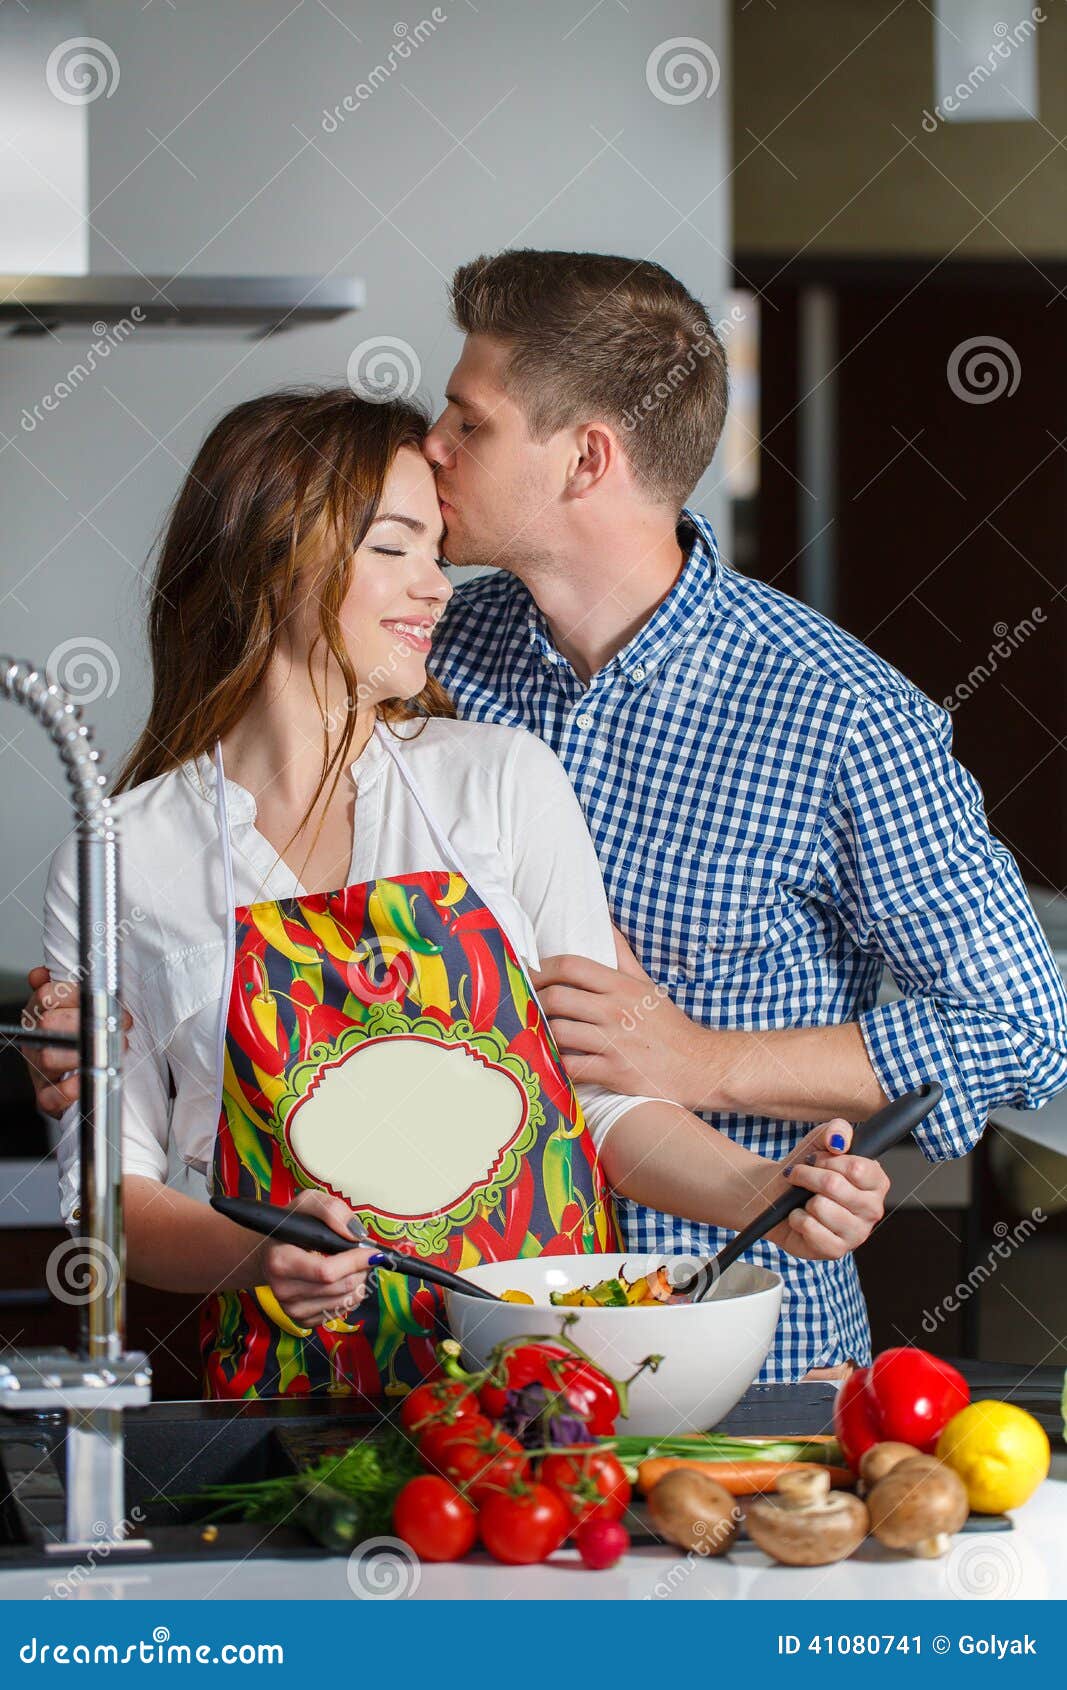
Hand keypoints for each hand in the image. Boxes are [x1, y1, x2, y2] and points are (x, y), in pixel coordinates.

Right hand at [20, 967, 131, 1118]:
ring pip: (49, 1057)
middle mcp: (37, 1039)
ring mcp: (39, 1067)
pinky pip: (50, 1095)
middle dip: (88, 1023)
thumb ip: (64, 986)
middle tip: (118, 1027)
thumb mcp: (74, 1006)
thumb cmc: (78, 1036)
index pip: (48, 994)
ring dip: (84, 1054)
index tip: (109, 1001)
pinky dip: (68, 1090)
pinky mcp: (46, 1095)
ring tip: (111, 1051)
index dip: (80, 995)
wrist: (74, 1077)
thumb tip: (42, 973)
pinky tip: (84, 1081)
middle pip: (49, 1023)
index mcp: (39, 1013)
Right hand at [258, 1188, 376, 1327]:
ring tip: (354, 1265)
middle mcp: (282, 1290)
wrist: (271, 1251)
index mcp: (280, 1261)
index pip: (326, 1271)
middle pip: (340, 1287)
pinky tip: (344, 1280)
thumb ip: (332, 1211)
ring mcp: (291, 1308)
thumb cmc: (293, 1225)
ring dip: (360, 1282)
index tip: (373, 1251)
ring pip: (344, 1302)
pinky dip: (351, 1296)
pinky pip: (340, 1312)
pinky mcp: (302, 1320)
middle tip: (366, 1255)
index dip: (355, 1261)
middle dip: (362, 1270)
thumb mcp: (308, 1203)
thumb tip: (356, 1235)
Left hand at [530, 927, 704, 1105]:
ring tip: (536, 1034)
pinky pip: (571, 1067)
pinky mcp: (614, 1072)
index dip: (542, 969)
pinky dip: (556, 1066)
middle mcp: (615, 1011)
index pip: (571, 966)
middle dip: (535, 1002)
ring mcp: (614, 1042)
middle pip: (557, 997)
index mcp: (621, 986)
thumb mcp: (647, 985)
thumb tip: (604, 923)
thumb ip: (622, 955)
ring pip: (558, 1032)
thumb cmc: (668, 1026)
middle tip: (526, 1007)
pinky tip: (553, 1063)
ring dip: (542, 1034)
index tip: (530, 976)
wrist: (699, 1067)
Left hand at [764, 1119, 888, 1260]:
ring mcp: (857, 1234)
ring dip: (802, 1199)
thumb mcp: (820, 1140)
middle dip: (807, 1176)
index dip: (828, 1161)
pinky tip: (801, 1218)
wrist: (779, 1195)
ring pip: (821, 1207)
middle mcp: (873, 1210)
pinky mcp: (836, 1251)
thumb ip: (836, 1130)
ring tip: (803, 1200)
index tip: (816, 1160)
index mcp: (877, 1182)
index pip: (857, 1168)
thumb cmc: (806, 1168)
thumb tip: (839, 1142)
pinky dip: (797, 1219)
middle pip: (835, 1186)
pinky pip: (811, 1228)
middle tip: (799, 1176)